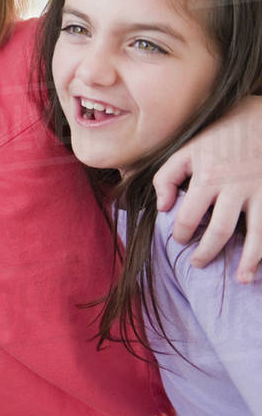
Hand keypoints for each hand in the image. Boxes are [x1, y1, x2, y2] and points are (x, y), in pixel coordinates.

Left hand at [154, 95, 261, 281]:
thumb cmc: (220, 136)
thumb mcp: (187, 149)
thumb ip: (166, 177)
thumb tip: (162, 208)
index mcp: (206, 177)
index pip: (189, 217)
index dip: (183, 233)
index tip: (181, 239)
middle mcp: (233, 188)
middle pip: (219, 232)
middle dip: (207, 252)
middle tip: (199, 262)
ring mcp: (258, 192)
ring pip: (253, 236)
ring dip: (246, 261)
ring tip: (238, 279)